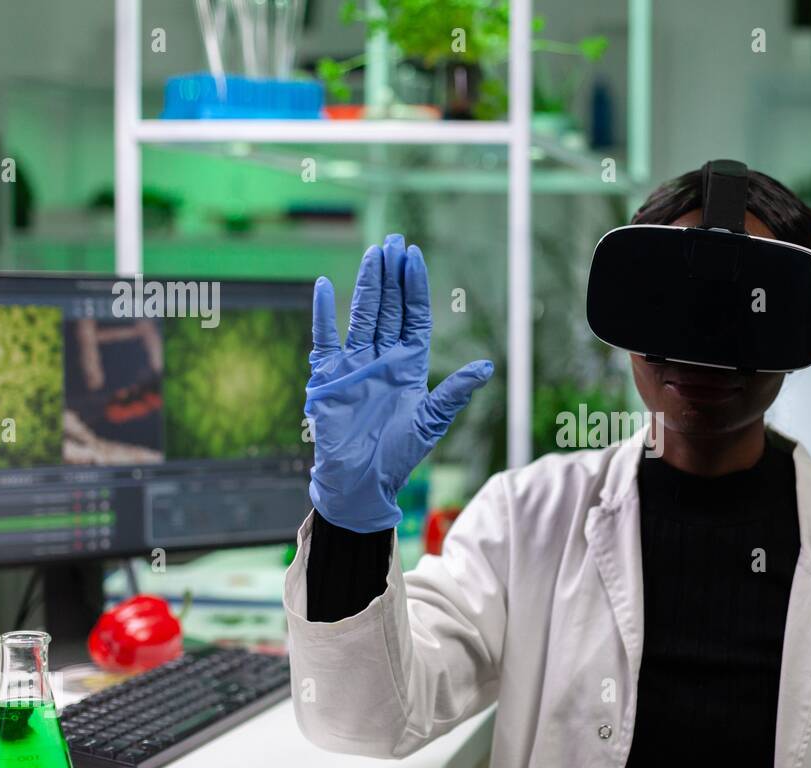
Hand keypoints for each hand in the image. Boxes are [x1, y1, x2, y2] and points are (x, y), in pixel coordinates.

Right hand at [305, 234, 492, 532]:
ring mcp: (354, 365)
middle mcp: (382, 359)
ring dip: (367, 285)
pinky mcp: (328, 376)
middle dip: (392, 275)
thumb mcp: (431, 421)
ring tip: (372, 254)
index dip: (415, 287)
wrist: (360, 482)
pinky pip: (324, 338)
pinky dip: (323, 313)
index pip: (414, 317)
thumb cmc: (398, 456)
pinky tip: (324, 286)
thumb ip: (454, 391)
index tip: (415, 256)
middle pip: (388, 308)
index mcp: (409, 366)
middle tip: (394, 241)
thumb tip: (487, 367)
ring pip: (362, 315)